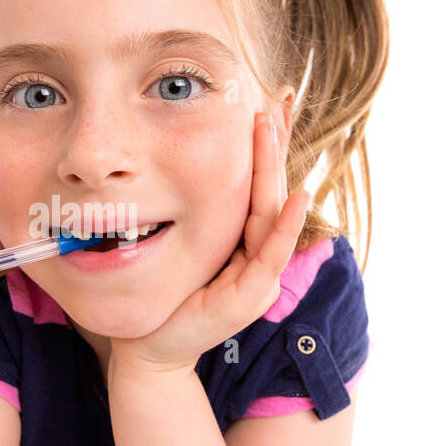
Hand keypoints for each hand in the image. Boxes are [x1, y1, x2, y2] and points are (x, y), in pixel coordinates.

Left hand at [108, 112, 310, 378]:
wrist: (150, 349)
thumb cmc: (164, 297)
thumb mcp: (181, 246)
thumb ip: (193, 216)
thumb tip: (176, 168)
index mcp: (244, 242)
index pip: (260, 183)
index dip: (267, 144)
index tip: (270, 101)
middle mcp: (258, 256)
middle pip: (272, 189)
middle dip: (275, 142)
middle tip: (277, 97)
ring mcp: (259, 277)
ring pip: (273, 213)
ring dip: (274, 168)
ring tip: (273, 127)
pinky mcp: (249, 297)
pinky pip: (271, 254)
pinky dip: (284, 224)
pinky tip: (294, 195)